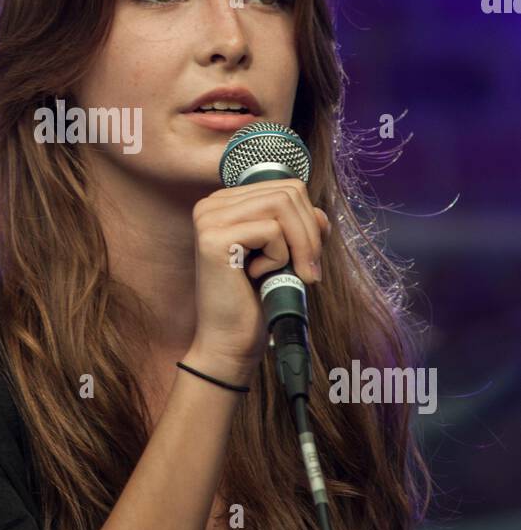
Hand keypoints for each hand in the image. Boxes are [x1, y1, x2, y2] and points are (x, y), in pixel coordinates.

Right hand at [187, 180, 330, 375]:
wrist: (230, 342)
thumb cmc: (255, 299)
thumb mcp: (283, 254)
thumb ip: (299, 227)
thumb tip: (320, 214)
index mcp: (226, 203)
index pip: (285, 187)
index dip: (310, 220)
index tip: (311, 257)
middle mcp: (212, 205)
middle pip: (288, 192)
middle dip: (310, 233)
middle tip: (309, 271)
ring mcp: (209, 219)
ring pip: (282, 206)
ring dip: (300, 244)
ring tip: (292, 274)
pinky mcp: (213, 238)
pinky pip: (271, 231)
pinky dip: (279, 257)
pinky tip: (258, 276)